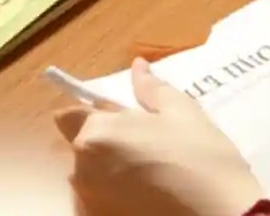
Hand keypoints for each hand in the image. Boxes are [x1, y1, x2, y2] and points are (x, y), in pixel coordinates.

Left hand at [55, 58, 263, 215]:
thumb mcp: (184, 114)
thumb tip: (137, 66)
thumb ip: (152, 89)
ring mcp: (87, 202)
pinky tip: (149, 199)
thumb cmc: (201, 158)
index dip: (93, 114)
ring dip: (111, 174)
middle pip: (83, 148)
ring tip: (154, 178)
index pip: (68, 116)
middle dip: (108, 145)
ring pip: (92, 178)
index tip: (122, 121)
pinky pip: (100, 203)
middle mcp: (81, 169)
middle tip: (150, 149)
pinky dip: (116, 200)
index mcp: (97, 133)